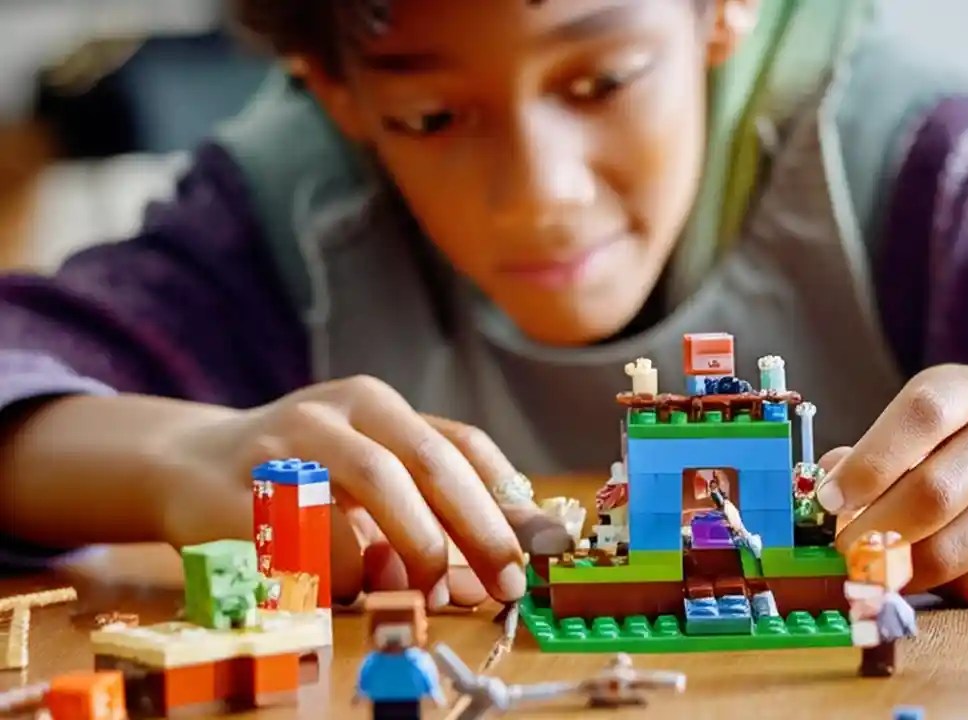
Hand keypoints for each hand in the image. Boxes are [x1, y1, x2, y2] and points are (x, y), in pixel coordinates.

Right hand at [149, 375, 527, 608]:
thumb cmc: (301, 474)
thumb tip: (509, 559)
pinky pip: (311, 528)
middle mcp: (334, 411)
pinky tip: (353, 584)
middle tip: (502, 582)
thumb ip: (433, 503)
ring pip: (373, 482)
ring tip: (426, 588)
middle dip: (475, 526)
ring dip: (414, 544)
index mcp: (375, 403)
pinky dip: (345, 564)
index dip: (504, 498)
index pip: (459, 444)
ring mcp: (284, 443)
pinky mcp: (239, 487)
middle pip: (424, 460)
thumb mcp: (368, 471)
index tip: (536, 550)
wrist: (185, 465)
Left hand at [817, 365, 967, 603]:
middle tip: (844, 551)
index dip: (871, 462)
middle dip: (876, 530)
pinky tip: (928, 573)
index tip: (831, 499)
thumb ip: (865, 458)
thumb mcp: (909, 431)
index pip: (924, 414)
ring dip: (903, 568)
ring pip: (959, 546)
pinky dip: (945, 588)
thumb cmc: (949, 448)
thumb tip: (828, 491)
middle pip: (936, 491)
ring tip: (877, 567)